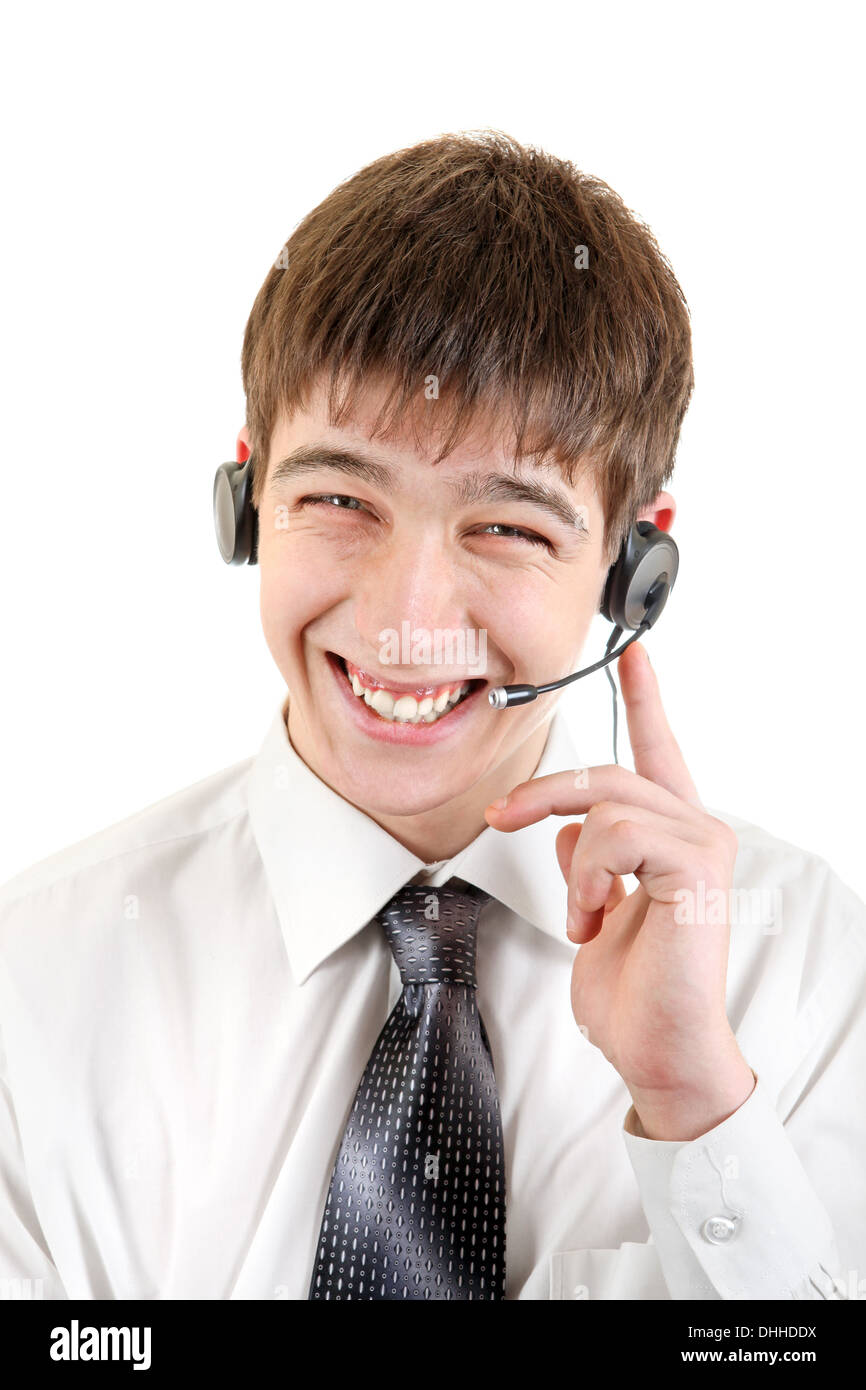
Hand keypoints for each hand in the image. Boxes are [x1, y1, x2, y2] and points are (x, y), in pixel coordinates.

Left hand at [483, 642, 755, 1139]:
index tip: (632, 653)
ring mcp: (702, 843)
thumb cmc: (635, 992)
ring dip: (574, 863)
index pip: (659, 752)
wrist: (659, 1050)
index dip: (645, 699)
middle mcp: (696, 829)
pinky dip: (588, 878)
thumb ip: (592, 862)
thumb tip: (570, 829)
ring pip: (606, 799)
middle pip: (608, 771)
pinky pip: (614, 834)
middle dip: (542, 792)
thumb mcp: (597, 913)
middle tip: (500, 817)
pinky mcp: (696, 864)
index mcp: (672, 835)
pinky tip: (598, 920)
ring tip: (583, 915)